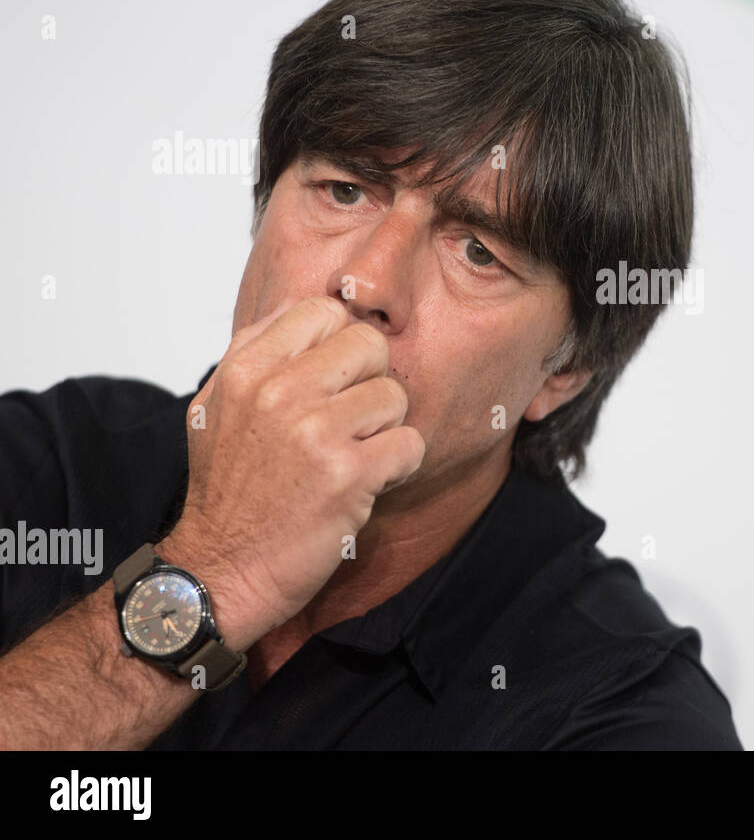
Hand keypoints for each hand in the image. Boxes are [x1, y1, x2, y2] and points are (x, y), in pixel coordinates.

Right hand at [160, 296, 425, 648]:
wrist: (224, 570)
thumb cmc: (230, 490)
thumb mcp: (218, 406)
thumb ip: (258, 351)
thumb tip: (310, 308)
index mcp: (247, 369)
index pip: (325, 310)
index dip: (341, 343)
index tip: (333, 380)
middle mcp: (277, 392)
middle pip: (369, 345)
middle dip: (368, 384)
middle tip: (347, 424)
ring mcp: (314, 432)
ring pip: (394, 396)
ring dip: (383, 430)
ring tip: (351, 457)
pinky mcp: (349, 474)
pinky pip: (410, 444)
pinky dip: (398, 467)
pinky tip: (365, 484)